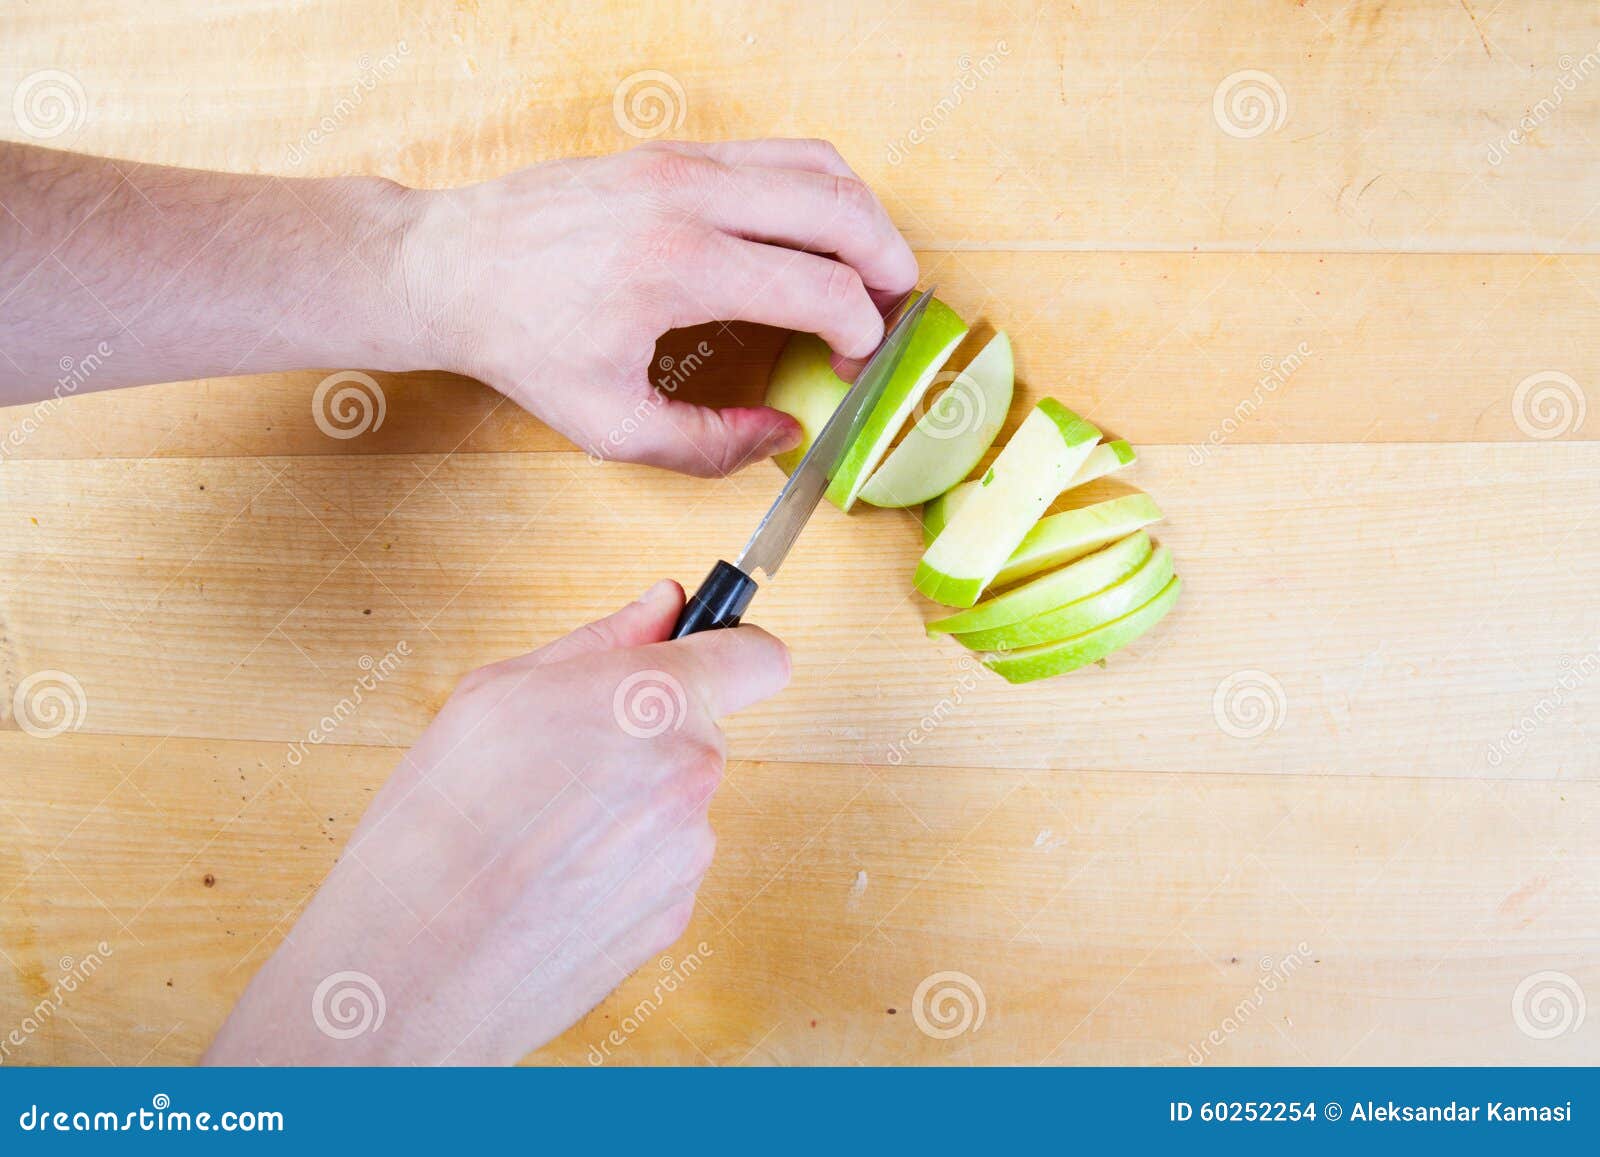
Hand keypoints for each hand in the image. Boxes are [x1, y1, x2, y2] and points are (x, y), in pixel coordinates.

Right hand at [204, 581, 789, 1064]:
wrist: (412, 963)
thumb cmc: (438, 824)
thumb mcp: (496, 693)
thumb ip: (600, 640)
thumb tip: (659, 606)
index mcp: (656, 701)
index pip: (758, 656)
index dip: (733, 649)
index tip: (711, 651)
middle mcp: (692, 775)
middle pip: (699, 732)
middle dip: (643, 734)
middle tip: (559, 755)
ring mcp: (688, 853)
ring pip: (674, 803)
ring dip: (626, 806)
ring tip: (537, 827)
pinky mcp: (674, 915)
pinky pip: (657, 866)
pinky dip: (616, 866)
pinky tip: (549, 877)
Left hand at [398, 138, 919, 475]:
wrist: (451, 267)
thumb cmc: (521, 341)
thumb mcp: (610, 425)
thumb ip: (708, 445)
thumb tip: (781, 435)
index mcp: (679, 268)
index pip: (820, 284)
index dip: (861, 329)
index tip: (858, 359)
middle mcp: (689, 198)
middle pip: (839, 207)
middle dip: (888, 260)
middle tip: (894, 306)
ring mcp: (680, 162)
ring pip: (817, 164)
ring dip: (861, 215)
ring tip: (870, 265)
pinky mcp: (669, 150)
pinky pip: (773, 152)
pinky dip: (816, 188)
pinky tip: (815, 231)